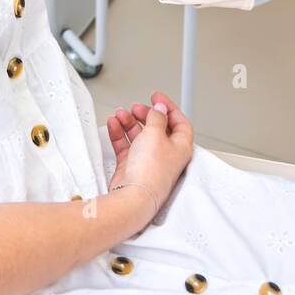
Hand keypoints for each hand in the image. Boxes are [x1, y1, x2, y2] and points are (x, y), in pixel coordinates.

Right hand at [106, 90, 193, 227]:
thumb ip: (157, 117)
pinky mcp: (132, 167)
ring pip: (140, 135)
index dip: (169, 107)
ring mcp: (148, 161)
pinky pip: (126, 145)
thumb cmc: (150, 172)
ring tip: (121, 114)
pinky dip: (120, 133)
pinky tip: (114, 124)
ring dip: (130, 122)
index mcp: (180, 147)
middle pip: (158, 128)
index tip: (156, 97)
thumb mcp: (155, 134)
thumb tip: (160, 108)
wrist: (133, 197)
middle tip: (136, 107)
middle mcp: (166, 155)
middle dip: (146, 114)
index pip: (179, 122)